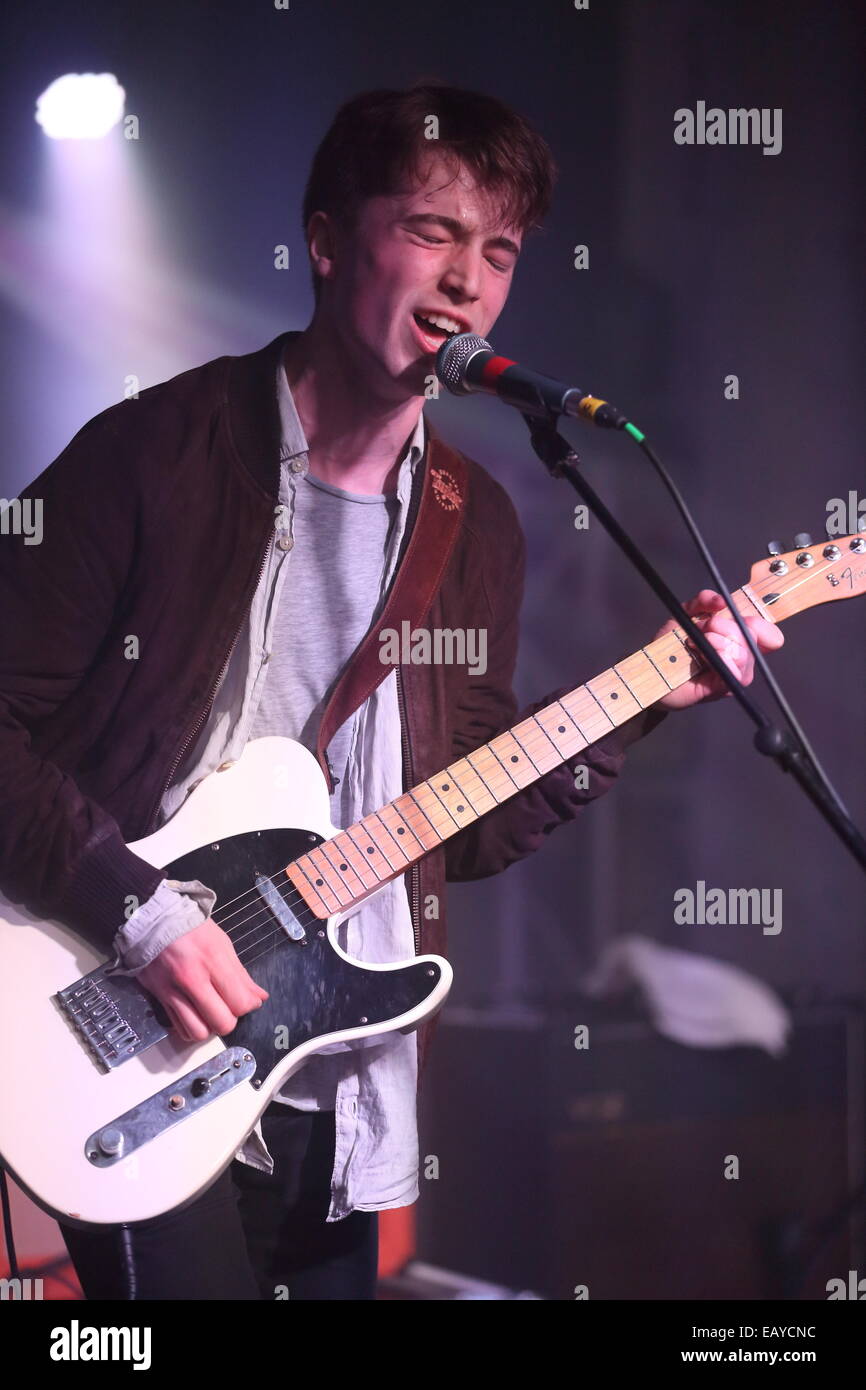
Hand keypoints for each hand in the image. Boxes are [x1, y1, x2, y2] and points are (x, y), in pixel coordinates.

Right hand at [137, 917, 268, 1042]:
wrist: (154, 921)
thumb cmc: (192, 930)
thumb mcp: (222, 944)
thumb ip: (241, 975)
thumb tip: (259, 998)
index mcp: (213, 960)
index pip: (239, 1002)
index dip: (248, 1006)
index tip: (248, 1001)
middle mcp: (192, 979)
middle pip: (221, 1023)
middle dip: (229, 1019)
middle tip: (227, 1007)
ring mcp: (173, 990)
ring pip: (198, 1032)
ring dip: (209, 1027)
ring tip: (209, 1013)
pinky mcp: (159, 998)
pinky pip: (178, 1028)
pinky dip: (190, 1028)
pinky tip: (194, 1015)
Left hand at [655, 589, 784, 710]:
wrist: (652, 671)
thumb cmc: (670, 646)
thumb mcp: (685, 615)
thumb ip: (702, 601)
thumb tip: (720, 600)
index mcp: (737, 640)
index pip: (769, 634)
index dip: (759, 624)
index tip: (735, 617)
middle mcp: (740, 658)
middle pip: (752, 638)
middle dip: (725, 627)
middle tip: (703, 629)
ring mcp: (732, 675)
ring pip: (743, 656)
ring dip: (718, 642)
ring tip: (696, 643)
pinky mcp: (721, 689)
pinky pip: (734, 674)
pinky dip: (721, 660)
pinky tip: (704, 656)